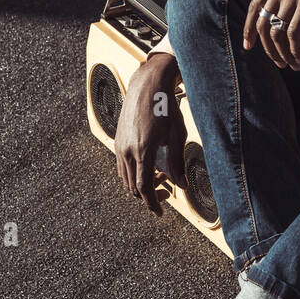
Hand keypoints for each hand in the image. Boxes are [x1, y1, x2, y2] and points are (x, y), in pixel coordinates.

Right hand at [114, 53, 186, 214]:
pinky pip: (122, 165)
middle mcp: (127, 150)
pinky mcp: (118, 139)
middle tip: (165, 192)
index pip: (143, 188)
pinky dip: (133, 173)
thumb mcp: (177, 135)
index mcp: (142, 150)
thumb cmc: (165, 107)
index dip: (152, 204)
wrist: (148, 85)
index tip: (159, 213)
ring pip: (125, 177)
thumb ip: (178, 162)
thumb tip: (181, 185)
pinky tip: (149, 166)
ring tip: (161, 177)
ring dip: (140, 184)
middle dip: (148, 195)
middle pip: (132, 187)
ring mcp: (120, 145)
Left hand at [242, 0, 299, 70]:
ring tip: (293, 65)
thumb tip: (290, 19)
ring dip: (283, 54)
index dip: (248, 29)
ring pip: (276, 33)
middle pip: (263, 24)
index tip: (248, 46)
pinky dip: (295, 50)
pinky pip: (294, 33)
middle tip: (279, 64)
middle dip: (268, 49)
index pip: (254, 7)